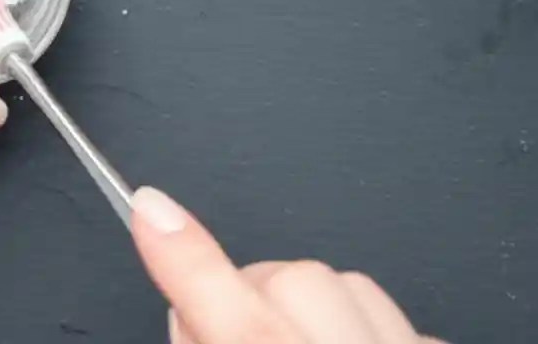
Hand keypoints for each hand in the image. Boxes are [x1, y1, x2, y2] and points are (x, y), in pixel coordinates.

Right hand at [130, 187, 445, 343]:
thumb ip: (200, 336)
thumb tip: (188, 302)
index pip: (227, 311)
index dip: (181, 254)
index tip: (147, 206)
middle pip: (288, 279)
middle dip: (253, 296)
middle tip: (231, 336)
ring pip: (345, 285)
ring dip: (313, 310)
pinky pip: (390, 313)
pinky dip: (365, 331)